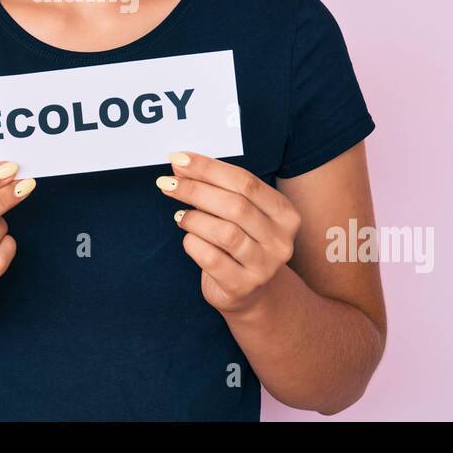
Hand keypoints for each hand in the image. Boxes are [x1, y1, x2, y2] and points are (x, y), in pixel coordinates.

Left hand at [158, 151, 301, 314]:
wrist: (249, 292)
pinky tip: (189, 238)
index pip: (246, 182)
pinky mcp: (242, 286)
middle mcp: (280, 240)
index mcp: (284, 213)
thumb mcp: (239, 213)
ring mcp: (264, 266)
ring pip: (225, 233)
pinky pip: (211, 258)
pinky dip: (193, 243)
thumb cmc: (240, 242)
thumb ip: (216, 188)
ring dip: (194, 219)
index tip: (179, 159)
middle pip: (235, 206)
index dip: (209, 168)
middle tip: (168, 183)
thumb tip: (180, 164)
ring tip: (180, 215)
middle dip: (196, 190)